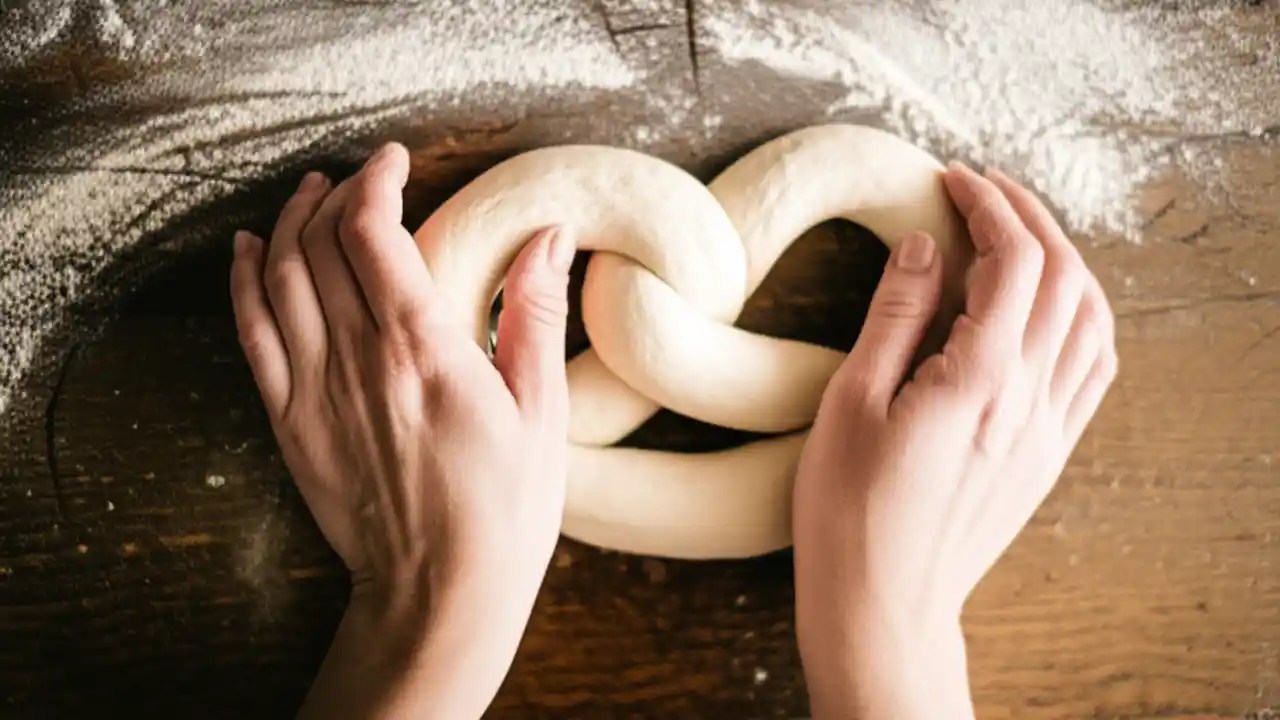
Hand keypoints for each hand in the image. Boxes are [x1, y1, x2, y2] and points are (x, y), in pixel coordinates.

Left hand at [230, 143, 574, 718]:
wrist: (441, 591)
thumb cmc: (505, 508)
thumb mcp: (543, 411)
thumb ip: (537, 316)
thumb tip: (550, 235)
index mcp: (424, 351)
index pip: (375, 232)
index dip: (377, 180)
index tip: (395, 160)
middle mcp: (359, 359)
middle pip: (322, 242)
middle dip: (336, 192)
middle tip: (360, 177)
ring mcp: (315, 390)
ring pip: (279, 276)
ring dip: (289, 223)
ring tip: (307, 195)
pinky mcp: (289, 422)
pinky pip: (250, 333)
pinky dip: (244, 282)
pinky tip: (250, 252)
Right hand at [792, 163, 1116, 718]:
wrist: (883, 602)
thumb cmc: (849, 509)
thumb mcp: (851, 401)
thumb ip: (896, 316)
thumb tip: (924, 247)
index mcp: (979, 379)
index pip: (1013, 261)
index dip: (988, 206)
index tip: (952, 180)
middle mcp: (1029, 399)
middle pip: (1063, 278)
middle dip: (1030, 218)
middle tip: (984, 190)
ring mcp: (1047, 430)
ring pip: (1092, 320)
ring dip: (1064, 262)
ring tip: (1019, 237)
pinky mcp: (1048, 455)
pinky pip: (1093, 369)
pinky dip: (1083, 318)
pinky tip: (1051, 309)